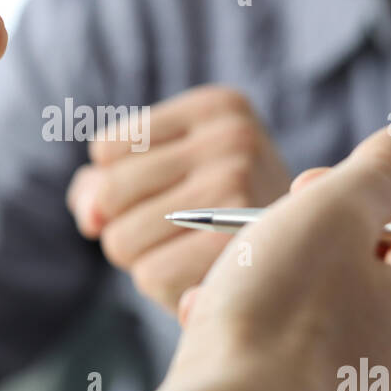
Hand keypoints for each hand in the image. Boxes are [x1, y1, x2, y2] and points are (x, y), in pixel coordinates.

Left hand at [65, 85, 289, 311]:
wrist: (300, 273)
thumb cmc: (218, 222)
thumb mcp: (167, 178)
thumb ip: (102, 186)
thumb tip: (90, 218)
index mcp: (217, 105)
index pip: (106, 150)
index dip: (125, 185)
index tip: (179, 193)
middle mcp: (233, 137)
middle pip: (108, 194)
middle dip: (127, 222)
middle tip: (183, 231)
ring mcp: (241, 191)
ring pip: (120, 239)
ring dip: (144, 257)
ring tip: (194, 252)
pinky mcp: (237, 250)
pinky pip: (148, 274)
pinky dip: (164, 286)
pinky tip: (202, 277)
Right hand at [122, 123, 390, 390]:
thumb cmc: (275, 326)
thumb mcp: (331, 214)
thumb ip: (382, 170)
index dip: (369, 197)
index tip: (314, 192)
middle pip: (376, 276)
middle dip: (315, 245)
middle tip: (270, 235)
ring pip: (328, 323)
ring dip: (277, 290)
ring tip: (229, 287)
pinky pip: (297, 372)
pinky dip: (261, 343)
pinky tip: (216, 331)